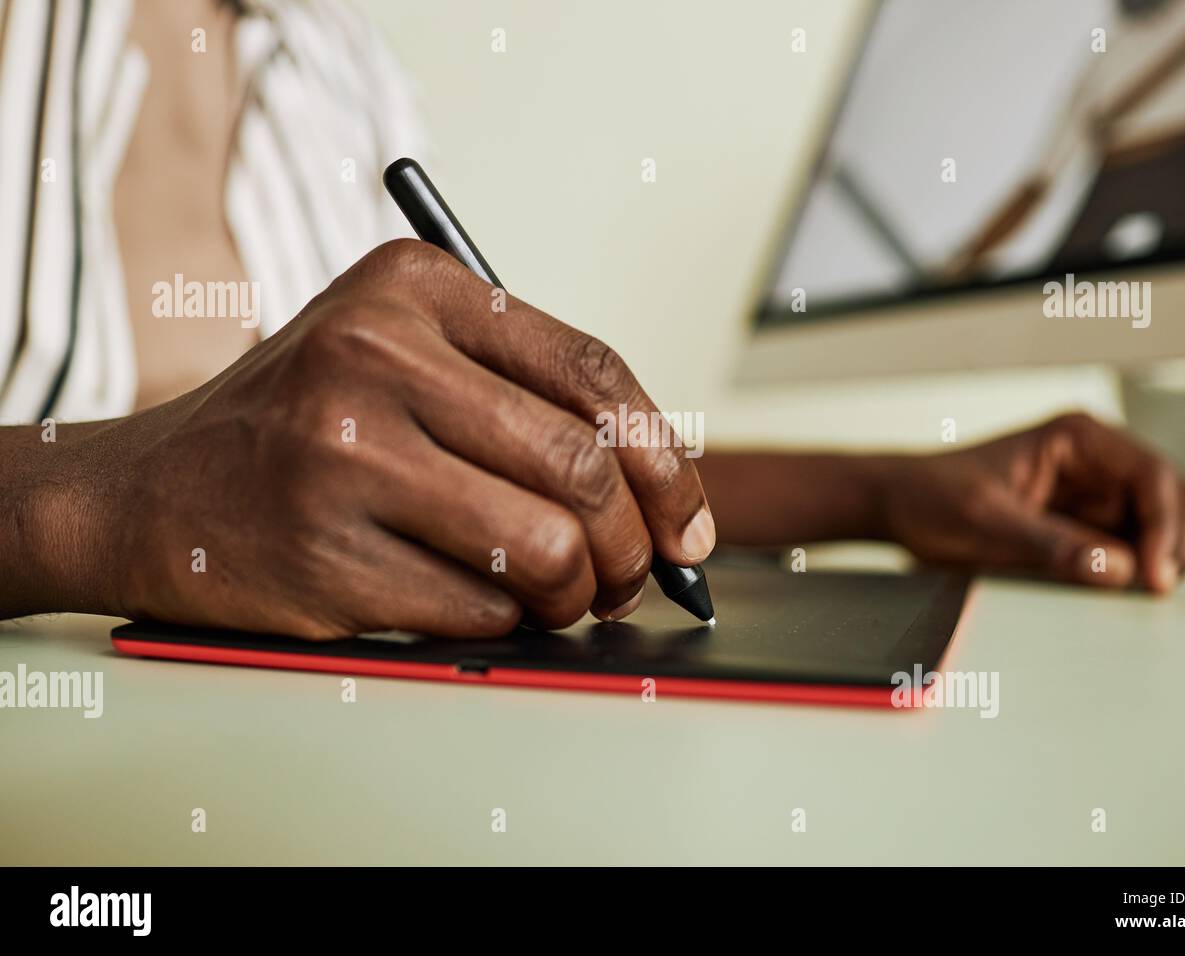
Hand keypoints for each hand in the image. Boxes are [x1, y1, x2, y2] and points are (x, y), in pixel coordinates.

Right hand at [44, 240, 714, 636]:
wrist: (149, 488)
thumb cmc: (302, 425)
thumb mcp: (400, 356)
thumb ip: (522, 396)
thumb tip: (665, 492)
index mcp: (413, 286)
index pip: (592, 372)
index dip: (667, 460)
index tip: (688, 520)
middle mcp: (374, 353)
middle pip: (582, 467)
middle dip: (633, 545)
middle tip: (632, 576)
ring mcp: (342, 454)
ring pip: (543, 549)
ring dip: (576, 593)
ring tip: (563, 598)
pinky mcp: (322, 552)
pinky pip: (479, 610)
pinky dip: (505, 623)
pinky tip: (482, 606)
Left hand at [882, 413, 1184, 591]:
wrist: (899, 505)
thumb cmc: (932, 498)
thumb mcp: (985, 523)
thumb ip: (1050, 544)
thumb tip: (1121, 570)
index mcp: (1080, 438)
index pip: (1153, 476)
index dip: (1166, 527)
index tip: (1155, 579)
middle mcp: (1100, 460)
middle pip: (1179, 495)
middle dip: (1177, 541)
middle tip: (1152, 592)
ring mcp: (1099, 494)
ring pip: (1167, 525)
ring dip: (1163, 558)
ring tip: (1134, 596)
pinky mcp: (1091, 526)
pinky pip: (1137, 549)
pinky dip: (1140, 572)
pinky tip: (1118, 595)